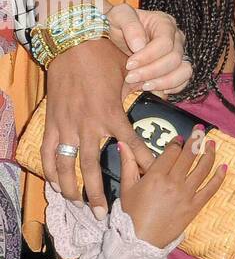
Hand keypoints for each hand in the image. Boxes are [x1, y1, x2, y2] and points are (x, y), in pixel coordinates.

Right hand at [43, 37, 154, 216]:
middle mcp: (89, 126)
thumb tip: (162, 100)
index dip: (142, 163)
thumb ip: (141, 94)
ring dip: (71, 188)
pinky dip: (50, 171)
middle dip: (97, 193)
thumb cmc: (106, 57)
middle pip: (93, 168)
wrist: (74, 44)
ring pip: (67, 167)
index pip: (130, 146)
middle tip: (103, 214)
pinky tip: (56, 184)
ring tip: (78, 204)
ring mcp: (67, 126)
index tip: (152, 178)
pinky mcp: (52, 123)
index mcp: (111, 114)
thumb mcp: (129, 76)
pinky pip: (48, 154)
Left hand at [107, 8, 191, 97]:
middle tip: (130, 78)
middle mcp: (176, 38)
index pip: (165, 43)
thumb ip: (129, 24)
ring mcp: (178, 53)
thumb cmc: (116, 22)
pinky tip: (154, 90)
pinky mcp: (176, 68)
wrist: (112, 34)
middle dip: (151, 71)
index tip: (129, 65)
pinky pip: (184, 80)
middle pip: (174, 58)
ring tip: (142, 87)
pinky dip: (172, 87)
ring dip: (163, 82)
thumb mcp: (118, 15)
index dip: (148, 56)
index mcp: (164, 23)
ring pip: (183, 70)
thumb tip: (140, 46)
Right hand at [119, 126, 224, 248]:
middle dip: (196, 139)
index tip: (180, 138)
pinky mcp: (194, 206)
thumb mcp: (126, 188)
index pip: (172, 152)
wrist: (138, 243)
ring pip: (202, 168)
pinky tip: (224, 167)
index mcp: (155, 176)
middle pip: (189, 155)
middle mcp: (173, 182)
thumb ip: (127, 164)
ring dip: (209, 154)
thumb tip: (123, 144)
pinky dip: (219, 177)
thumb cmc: (129, 216)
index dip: (177, 142)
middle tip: (201, 129)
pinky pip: (211, 189)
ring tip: (212, 144)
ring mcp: (186, 194)